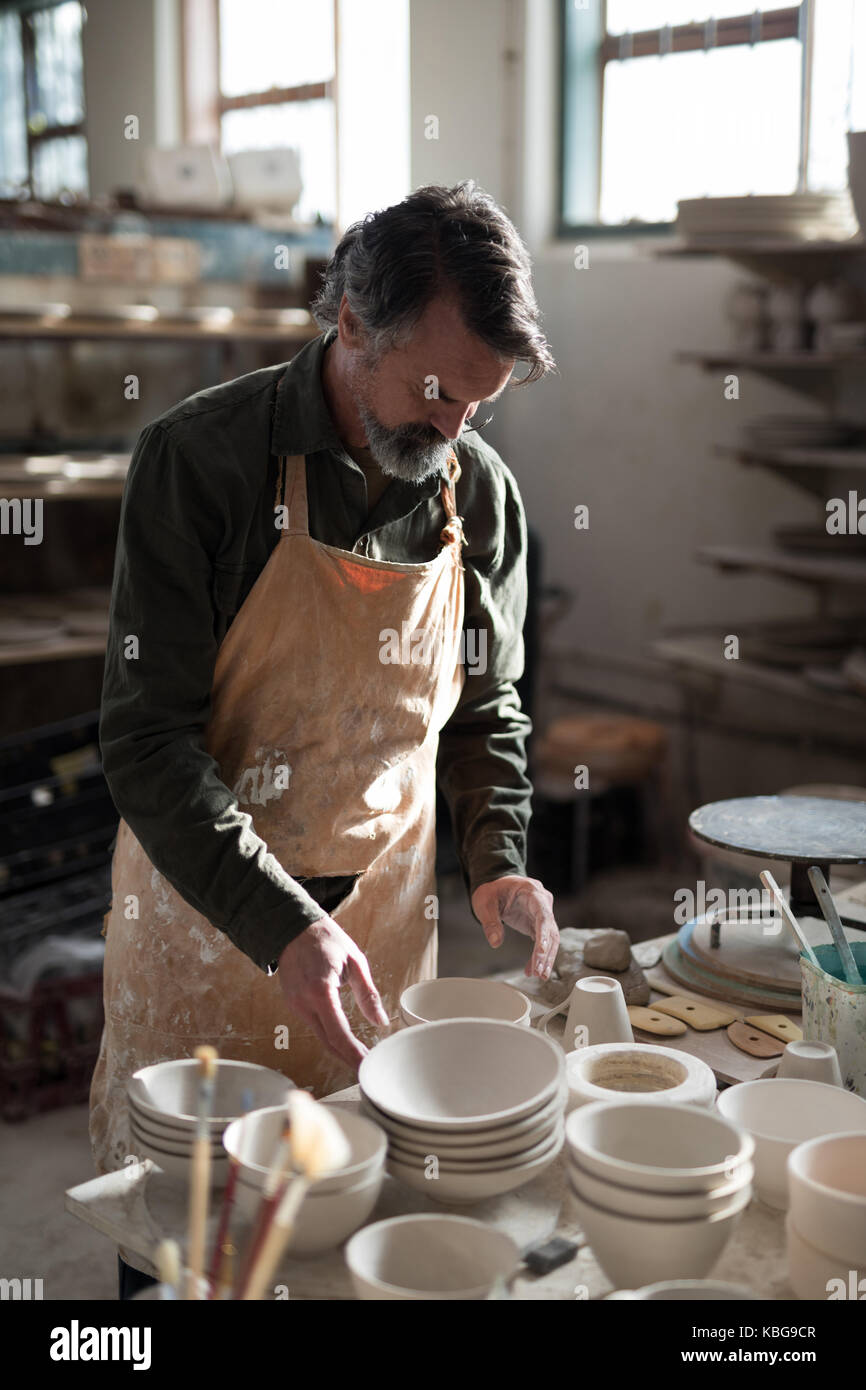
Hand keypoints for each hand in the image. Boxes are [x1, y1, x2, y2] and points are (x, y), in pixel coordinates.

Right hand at [277, 917, 389, 1069]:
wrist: (293, 928)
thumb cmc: (326, 940)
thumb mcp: (355, 962)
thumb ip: (367, 994)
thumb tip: (380, 1021)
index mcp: (321, 990)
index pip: (338, 1033)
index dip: (352, 1054)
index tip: (366, 1066)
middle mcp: (304, 1002)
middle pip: (327, 1042)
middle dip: (347, 1059)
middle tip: (368, 1069)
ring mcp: (295, 1004)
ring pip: (319, 1036)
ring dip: (339, 1049)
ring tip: (360, 1057)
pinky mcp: (293, 1003)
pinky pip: (312, 1024)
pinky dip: (328, 1035)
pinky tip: (342, 1039)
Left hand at [471, 875, 559, 978]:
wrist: (498, 886)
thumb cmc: (493, 890)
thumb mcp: (485, 902)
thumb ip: (490, 921)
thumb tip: (495, 943)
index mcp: (533, 892)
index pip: (543, 915)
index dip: (544, 935)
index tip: (541, 952)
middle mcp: (543, 902)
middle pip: (550, 930)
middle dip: (545, 953)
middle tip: (539, 972)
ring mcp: (543, 913)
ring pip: (551, 938)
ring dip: (545, 958)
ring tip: (539, 975)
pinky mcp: (539, 924)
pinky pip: (543, 942)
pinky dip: (539, 956)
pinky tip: (533, 969)